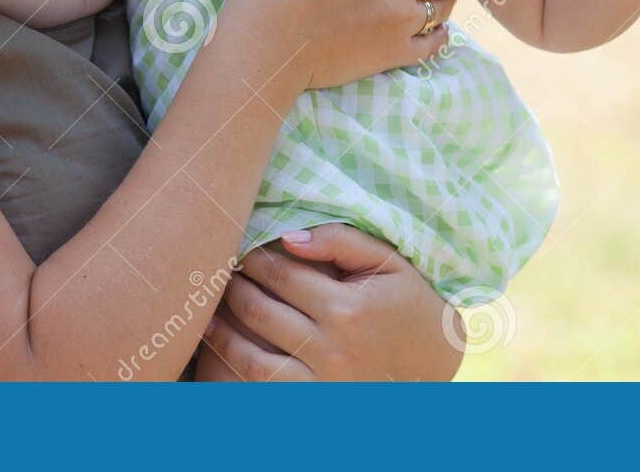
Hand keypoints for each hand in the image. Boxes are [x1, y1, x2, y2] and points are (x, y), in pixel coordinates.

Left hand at [199, 224, 463, 380]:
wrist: (433, 363)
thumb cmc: (408, 302)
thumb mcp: (387, 262)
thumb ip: (341, 241)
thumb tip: (287, 236)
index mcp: (348, 308)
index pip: (283, 275)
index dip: (254, 258)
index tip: (239, 245)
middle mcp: (332, 347)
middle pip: (260, 311)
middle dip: (232, 287)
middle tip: (216, 271)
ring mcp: (321, 380)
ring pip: (251, 356)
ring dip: (221, 330)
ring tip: (206, 309)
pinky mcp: (314, 402)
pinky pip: (263, 387)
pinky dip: (235, 368)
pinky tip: (221, 346)